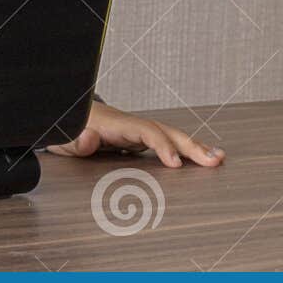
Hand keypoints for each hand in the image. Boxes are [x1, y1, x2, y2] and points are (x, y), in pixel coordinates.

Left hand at [45, 101, 224, 167]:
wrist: (63, 118)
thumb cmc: (65, 128)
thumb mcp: (64, 136)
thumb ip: (75, 139)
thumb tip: (89, 138)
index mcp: (116, 123)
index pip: (146, 132)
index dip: (162, 146)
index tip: (176, 163)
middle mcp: (131, 125)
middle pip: (167, 131)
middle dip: (192, 145)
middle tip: (215, 160)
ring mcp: (136, 132)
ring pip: (170, 137)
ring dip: (194, 147)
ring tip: (218, 159)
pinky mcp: (137, 141)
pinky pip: (165, 144)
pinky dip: (183, 152)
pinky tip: (199, 160)